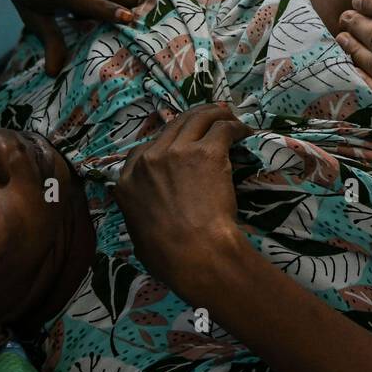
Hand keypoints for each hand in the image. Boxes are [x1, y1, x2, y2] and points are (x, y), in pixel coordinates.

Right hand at [114, 104, 252, 294]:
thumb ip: (138, 213)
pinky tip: (243, 132)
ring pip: (198, 118)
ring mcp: (177, 151)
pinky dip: (234, 127)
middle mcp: (149, 159)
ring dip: (216, 114)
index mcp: (128, 179)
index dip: (168, 140)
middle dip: (194, 118)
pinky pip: (222, 129)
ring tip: (229, 117)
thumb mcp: (136, 233)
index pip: (146, 146)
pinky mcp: (206, 152)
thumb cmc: (167, 256)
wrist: (195, 253)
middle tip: (211, 119)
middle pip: (174, 124)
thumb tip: (146, 216)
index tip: (183, 141)